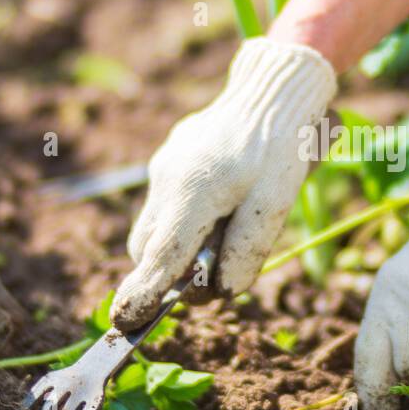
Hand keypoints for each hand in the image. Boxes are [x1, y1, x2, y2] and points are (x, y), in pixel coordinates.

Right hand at [111, 38, 336, 329]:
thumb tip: (224, 289)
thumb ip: (248, 247)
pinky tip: (225, 206)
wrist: (277, 88)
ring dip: (180, 246)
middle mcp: (168, 179)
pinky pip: (170, 203)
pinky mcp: (173, 159)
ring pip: (158, 226)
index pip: (161, 256)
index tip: (126, 321)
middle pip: (151, 247)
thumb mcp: (276, 200)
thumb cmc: (282, 145)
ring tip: (228, 234)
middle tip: (211, 282)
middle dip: (170, 274)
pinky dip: (188, 221)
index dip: (145, 292)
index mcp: (192, 191)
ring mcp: (166, 166)